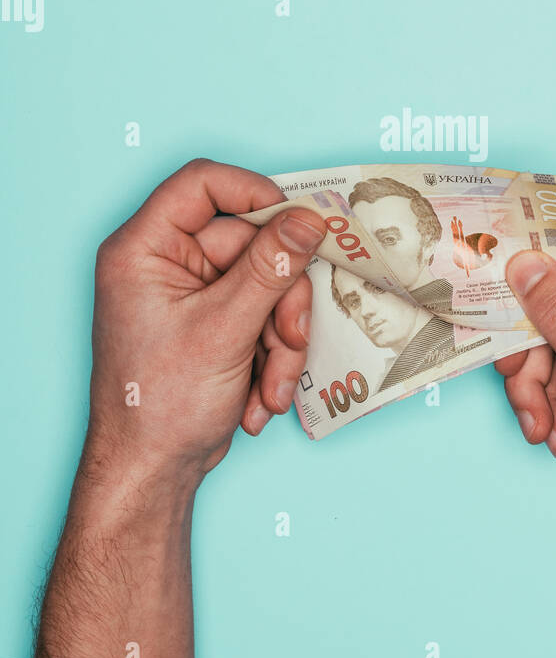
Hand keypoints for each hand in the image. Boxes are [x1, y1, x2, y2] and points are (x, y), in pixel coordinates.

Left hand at [86, 159, 326, 488]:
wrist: (152, 472)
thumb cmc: (158, 404)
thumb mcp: (223, 329)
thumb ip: (270, 268)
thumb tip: (309, 221)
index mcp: (145, 249)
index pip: (201, 185)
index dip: (253, 193)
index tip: (298, 220)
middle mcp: (166, 263)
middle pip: (251, 244)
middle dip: (279, 300)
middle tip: (291, 338)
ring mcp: (193, 295)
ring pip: (266, 284)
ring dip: (280, 339)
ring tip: (272, 387)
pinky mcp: (215, 324)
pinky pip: (262, 316)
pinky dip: (270, 356)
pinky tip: (261, 396)